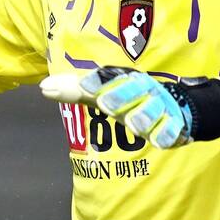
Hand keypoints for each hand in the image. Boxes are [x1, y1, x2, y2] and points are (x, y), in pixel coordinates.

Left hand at [40, 66, 198, 148]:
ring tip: (135, 126)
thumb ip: (74, 91)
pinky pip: (171, 129)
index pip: (109, 78)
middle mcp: (143, 89)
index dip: (97, 81)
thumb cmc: (130, 99)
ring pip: (152, 110)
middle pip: (132, 90)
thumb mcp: (103, 94)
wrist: (175, 108)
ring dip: (143, 116)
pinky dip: (166, 134)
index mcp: (124, 79)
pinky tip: (158, 141)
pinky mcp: (175, 124)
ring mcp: (160, 107)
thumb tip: (44, 87)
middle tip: (106, 105)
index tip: (84, 87)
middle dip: (120, 96)